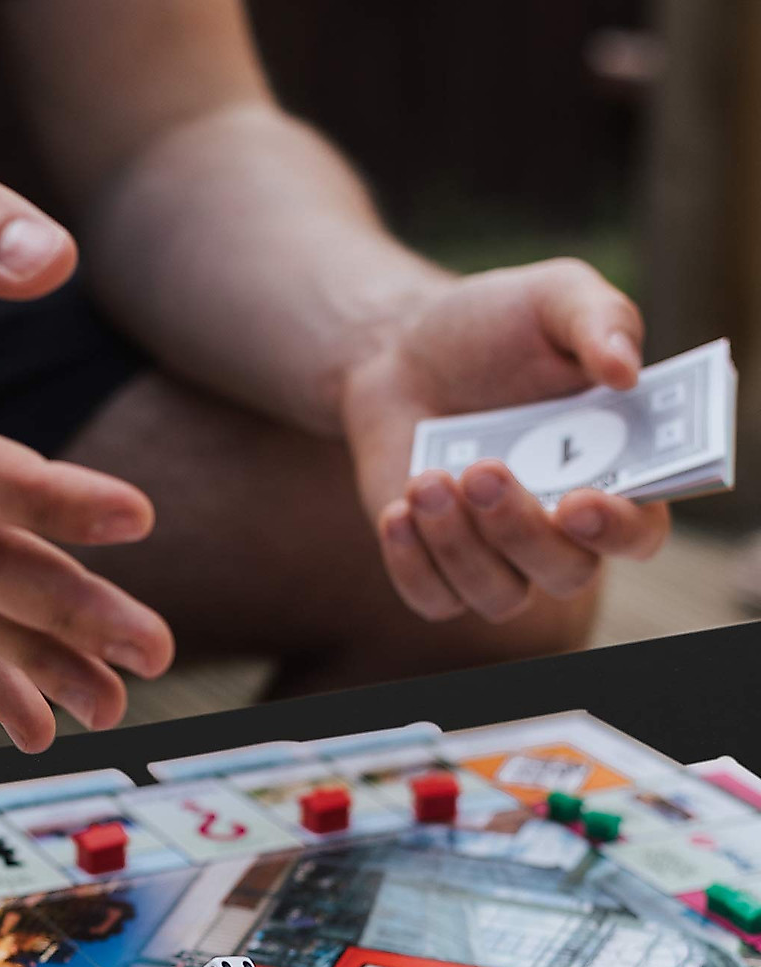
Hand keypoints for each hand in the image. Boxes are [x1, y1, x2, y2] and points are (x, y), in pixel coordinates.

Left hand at [342, 259, 669, 622]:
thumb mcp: (552, 297)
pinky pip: (434, 600)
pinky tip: (396, 512)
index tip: (578, 503)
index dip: (617, 530)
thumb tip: (626, 370)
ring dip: (459, 546)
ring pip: (498, 596)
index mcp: (612, 474)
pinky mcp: (435, 565)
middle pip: (565, 573)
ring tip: (426, 479)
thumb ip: (601, 320)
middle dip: (519, 528)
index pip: (640, 532)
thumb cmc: (490, 327)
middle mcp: (560, 530)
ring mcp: (496, 555)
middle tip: (480, 469)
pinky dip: (413, 565)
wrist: (398, 351)